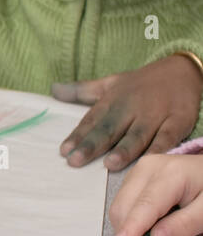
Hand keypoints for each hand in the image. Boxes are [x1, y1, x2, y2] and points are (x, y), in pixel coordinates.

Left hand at [53, 56, 202, 169]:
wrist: (181, 71)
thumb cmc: (140, 83)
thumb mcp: (109, 83)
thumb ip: (81, 91)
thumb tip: (53, 90)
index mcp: (113, 100)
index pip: (92, 120)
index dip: (77, 136)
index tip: (63, 151)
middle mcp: (131, 108)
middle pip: (110, 128)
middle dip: (92, 145)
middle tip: (75, 161)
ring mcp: (156, 115)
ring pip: (138, 134)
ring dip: (124, 149)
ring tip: (109, 164)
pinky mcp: (178, 121)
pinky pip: (168, 137)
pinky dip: (160, 149)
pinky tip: (149, 161)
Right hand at [108, 153, 202, 235]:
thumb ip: (185, 225)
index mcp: (170, 173)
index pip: (145, 205)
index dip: (132, 226)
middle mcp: (146, 169)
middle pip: (124, 207)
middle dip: (132, 232)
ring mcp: (137, 172)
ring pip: (118, 208)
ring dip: (131, 228)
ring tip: (160, 231)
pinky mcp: (131, 178)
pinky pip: (121, 205)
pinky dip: (131, 220)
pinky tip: (152, 221)